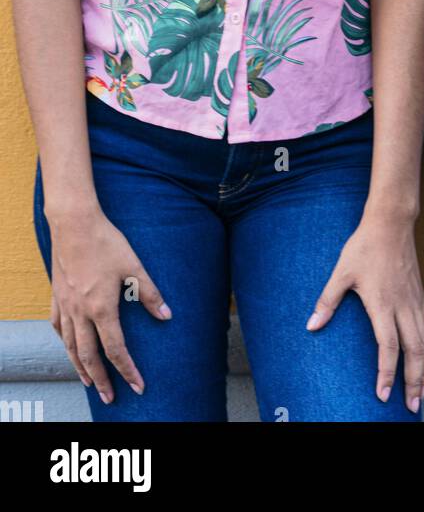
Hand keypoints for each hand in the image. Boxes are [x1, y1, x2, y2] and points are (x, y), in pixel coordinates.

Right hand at [47, 206, 170, 403]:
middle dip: (101, 379)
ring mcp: (66, 305)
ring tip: (88, 381)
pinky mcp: (57, 296)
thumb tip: (167, 315)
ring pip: (71, 346)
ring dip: (80, 367)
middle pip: (89, 356)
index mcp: (102, 308)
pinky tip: (69, 347)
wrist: (74, 223)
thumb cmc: (106, 242)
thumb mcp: (134, 266)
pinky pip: (58, 327)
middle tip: (110, 397)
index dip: (128, 370)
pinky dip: (65, 342)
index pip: (116, 349)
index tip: (138, 386)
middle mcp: (81, 312)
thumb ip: (150, 293)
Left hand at [306, 212, 423, 411]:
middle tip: (411, 404)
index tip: (383, 394)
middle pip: (414, 351)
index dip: (386, 373)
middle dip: (414, 380)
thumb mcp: (341, 272)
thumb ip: (327, 301)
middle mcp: (402, 305)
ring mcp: (413, 300)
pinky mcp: (419, 295)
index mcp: (383, 303)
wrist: (391, 223)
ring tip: (422, 390)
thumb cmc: (365, 246)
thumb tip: (311, 325)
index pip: (388, 346)